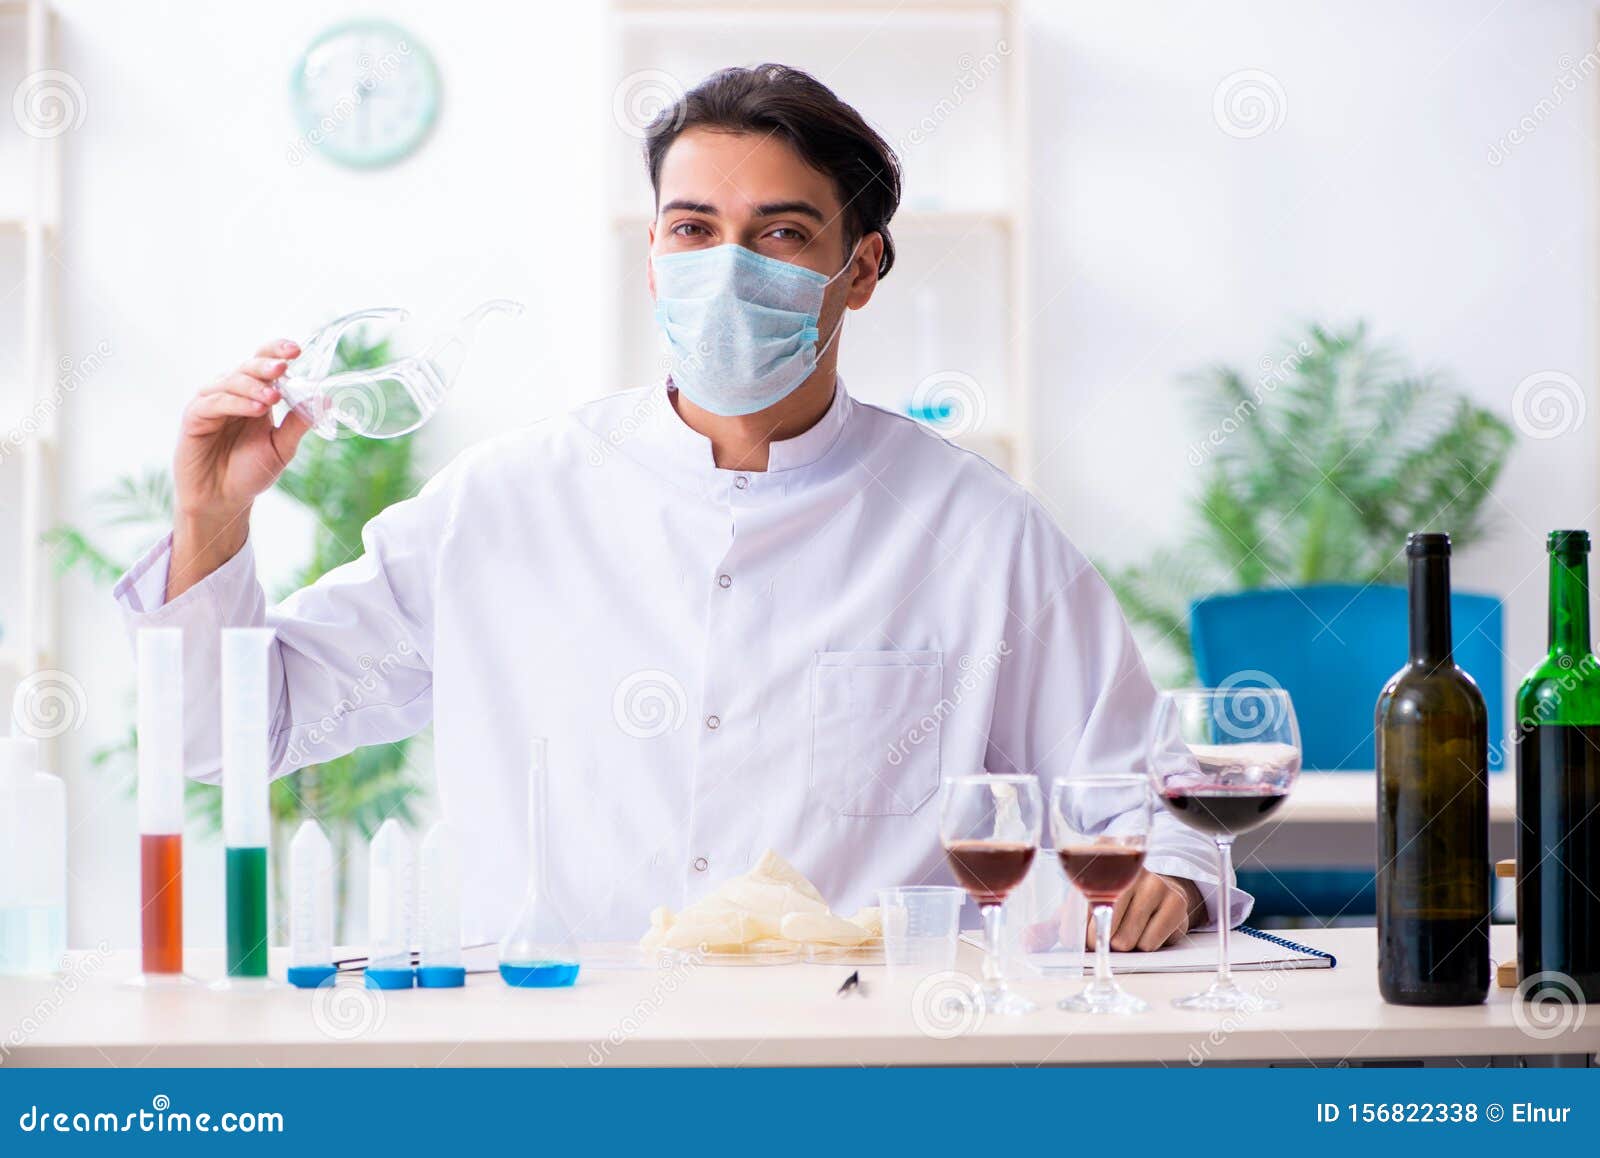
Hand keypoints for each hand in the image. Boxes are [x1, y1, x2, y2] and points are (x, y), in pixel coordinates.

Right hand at [168, 339, 309, 597]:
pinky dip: (235, 403)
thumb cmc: (251, 472)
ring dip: (252, 386)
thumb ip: (299, 422)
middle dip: (266, 366)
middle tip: (283, 368)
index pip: (264, 364)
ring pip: (230, 382)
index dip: (277, 352)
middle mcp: (232, 394)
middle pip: (247, 367)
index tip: (296, 350)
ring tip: (273, 397)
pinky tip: (255, 409)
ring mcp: (211, 404)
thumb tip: (326, 398)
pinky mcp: (194, 418)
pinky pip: (213, 403)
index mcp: (255, 395)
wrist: (224, 500)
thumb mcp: (282, 447)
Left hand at [1069, 870, 1202, 951]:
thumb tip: (1041, 940)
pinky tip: (1146, 931)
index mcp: (1100, 859)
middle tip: (1103, 937)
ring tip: (1127, 931)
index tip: (1076, 935)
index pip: (1077, 898)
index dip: (1074, 925)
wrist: (1158, 898)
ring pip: (1125, 938)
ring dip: (1122, 945)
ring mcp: (1155, 882)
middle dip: (1099, 939)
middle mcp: (1129, 866)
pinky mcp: (1175, 901)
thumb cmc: (1114, 904)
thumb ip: (1060, 920)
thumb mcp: (1084, 905)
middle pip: (1103, 921)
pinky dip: (1144, 946)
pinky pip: (1149, 943)